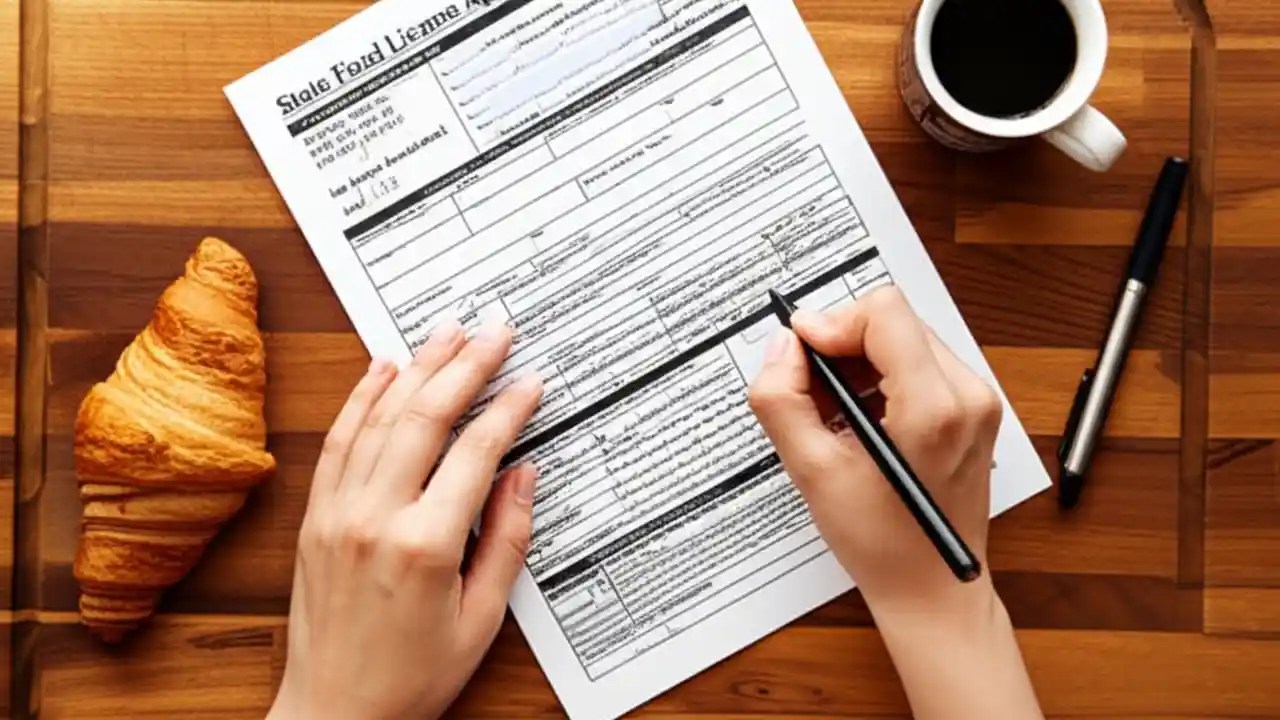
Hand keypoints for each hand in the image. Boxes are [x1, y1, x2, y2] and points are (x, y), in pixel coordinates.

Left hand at [269, 321, 542, 719]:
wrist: (334, 714)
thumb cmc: (412, 677)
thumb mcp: (482, 620)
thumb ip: (506, 540)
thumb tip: (523, 474)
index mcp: (425, 545)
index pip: (474, 452)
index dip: (508, 407)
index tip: (531, 379)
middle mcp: (375, 518)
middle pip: (425, 418)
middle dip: (464, 366)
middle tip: (493, 330)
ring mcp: (338, 513)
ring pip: (378, 419)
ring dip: (416, 369)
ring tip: (446, 332)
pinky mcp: (314, 518)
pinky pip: (337, 442)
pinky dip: (359, 400)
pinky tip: (382, 370)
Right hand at [749, 287, 1041, 718]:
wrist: (932, 588)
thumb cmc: (883, 545)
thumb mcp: (813, 472)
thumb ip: (784, 400)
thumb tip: (782, 348)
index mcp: (934, 408)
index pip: (884, 313)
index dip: (833, 323)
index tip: (802, 353)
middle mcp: (968, 395)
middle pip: (894, 321)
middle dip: (843, 344)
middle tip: (811, 389)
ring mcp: (978, 401)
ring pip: (906, 338)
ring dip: (860, 361)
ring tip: (835, 411)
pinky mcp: (975, 409)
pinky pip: (921, 363)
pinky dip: (882, 377)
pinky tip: (861, 419)